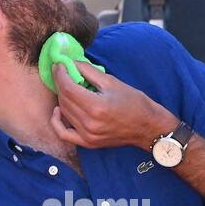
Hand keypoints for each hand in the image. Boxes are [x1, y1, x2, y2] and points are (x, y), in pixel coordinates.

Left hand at [50, 60, 178, 150]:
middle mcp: (89, 123)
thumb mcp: (112, 82)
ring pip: (63, 112)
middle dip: (61, 83)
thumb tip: (71, 62)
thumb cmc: (134, 102)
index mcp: (96, 106)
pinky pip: (63, 133)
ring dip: (62, 97)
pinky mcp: (88, 142)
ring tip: (67, 87)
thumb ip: (89, 72)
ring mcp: (87, 135)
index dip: (60, 73)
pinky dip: (57, 121)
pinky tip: (59, 110)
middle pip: (64, 99)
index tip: (59, 64)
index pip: (68, 87)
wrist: (147, 127)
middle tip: (63, 72)